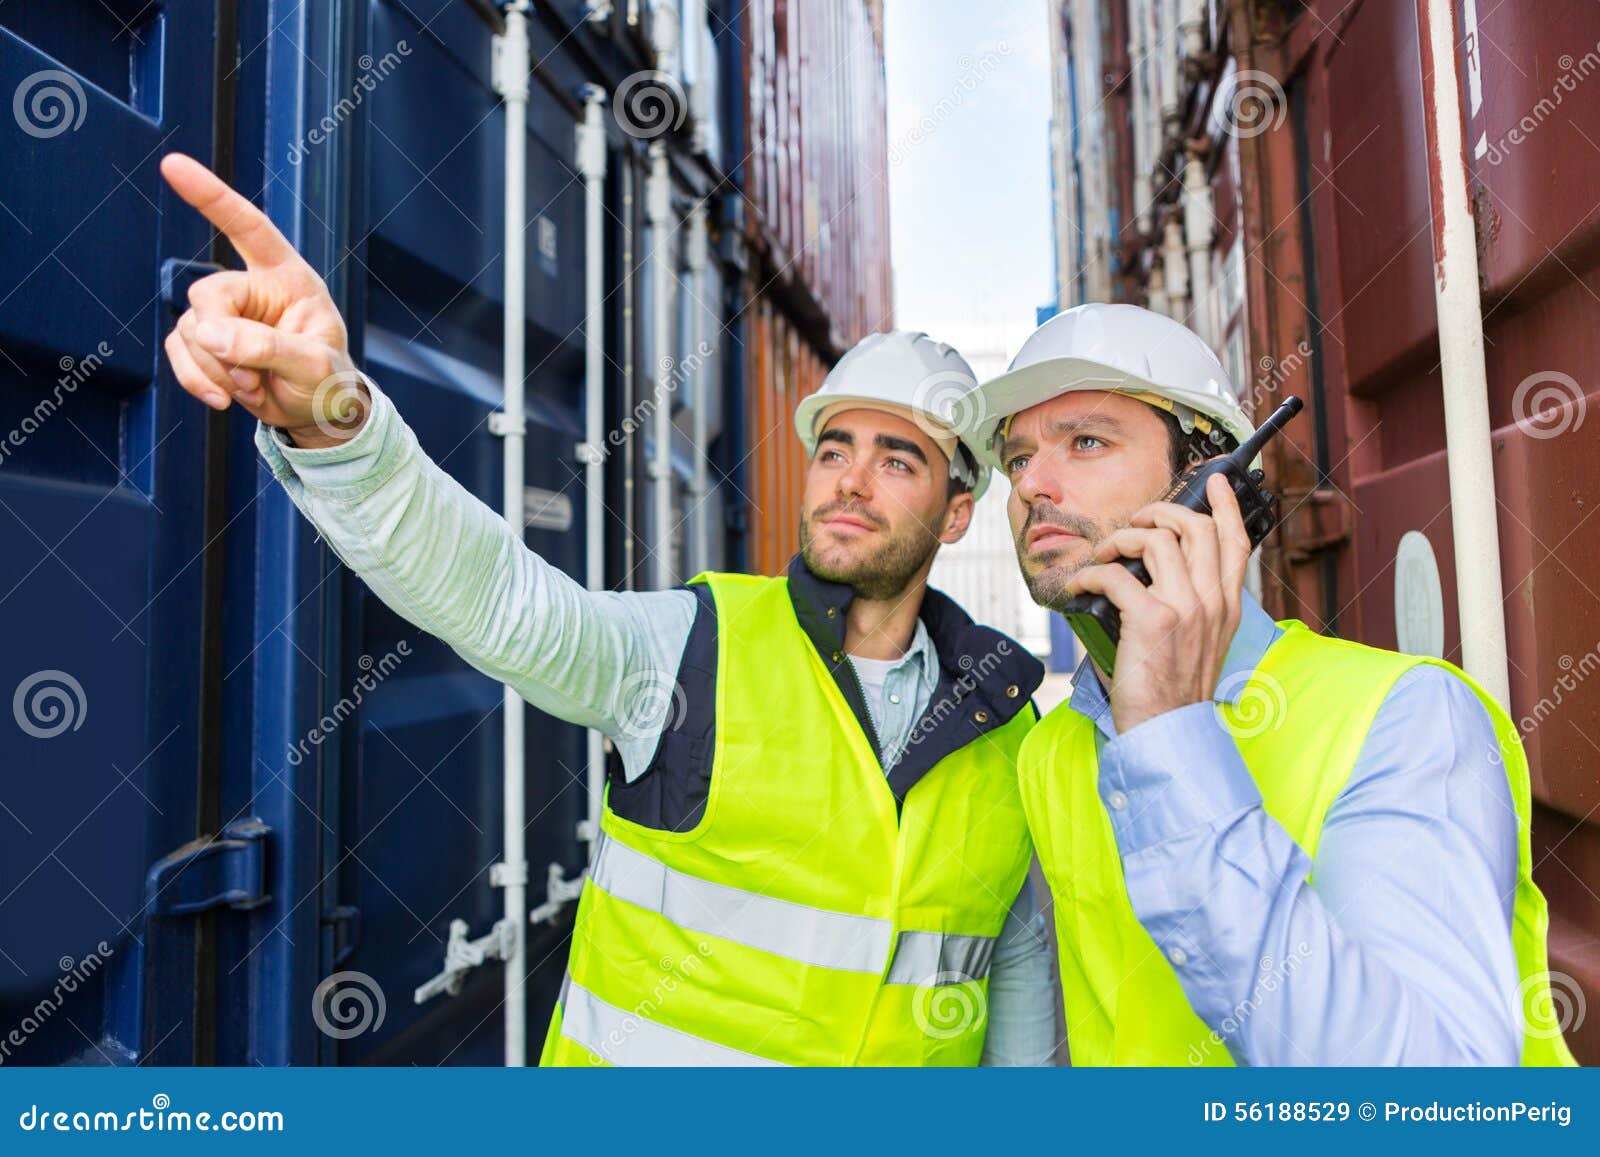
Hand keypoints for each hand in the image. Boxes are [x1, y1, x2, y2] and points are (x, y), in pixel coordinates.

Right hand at [159, 153, 365, 447]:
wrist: (317, 415)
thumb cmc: (327, 381)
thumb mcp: (314, 366)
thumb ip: (267, 346)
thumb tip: (209, 333)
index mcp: (288, 278)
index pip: (248, 227)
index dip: (212, 197)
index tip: (173, 165)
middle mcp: (253, 289)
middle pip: (207, 295)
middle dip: (221, 342)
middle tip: (252, 376)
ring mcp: (226, 316)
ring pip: (190, 329)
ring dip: (216, 368)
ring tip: (254, 386)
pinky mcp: (205, 342)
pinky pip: (178, 352)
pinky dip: (196, 380)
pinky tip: (225, 397)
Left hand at [1064, 472, 1250, 733]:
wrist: (1168, 732)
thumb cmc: (1173, 693)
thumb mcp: (1199, 645)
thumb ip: (1192, 610)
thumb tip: (1152, 580)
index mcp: (1227, 608)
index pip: (1236, 542)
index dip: (1225, 505)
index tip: (1213, 481)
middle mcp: (1212, 602)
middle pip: (1196, 527)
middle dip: (1160, 512)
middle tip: (1135, 524)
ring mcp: (1186, 608)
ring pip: (1158, 539)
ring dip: (1122, 538)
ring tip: (1104, 555)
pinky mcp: (1153, 620)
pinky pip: (1116, 574)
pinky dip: (1090, 573)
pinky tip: (1079, 587)